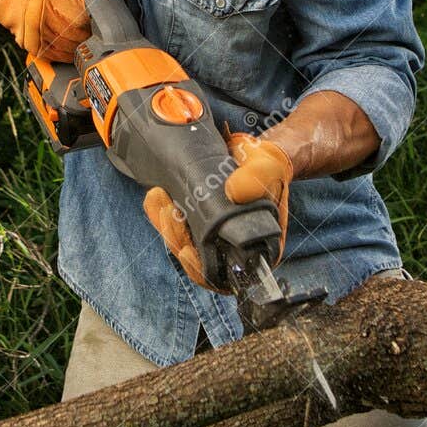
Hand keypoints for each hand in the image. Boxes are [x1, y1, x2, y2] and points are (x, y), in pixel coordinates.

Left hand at [143, 132, 292, 291]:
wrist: (258, 151)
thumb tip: (233, 192)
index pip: (223, 275)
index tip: (185, 250)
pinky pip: (173, 223)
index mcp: (253, 249)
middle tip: (168, 212)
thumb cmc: (269, 167)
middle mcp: (230, 246)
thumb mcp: (271, 168)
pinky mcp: (195, 217)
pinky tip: (156, 195)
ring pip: (181, 242)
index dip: (199, 269)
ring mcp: (210, 233)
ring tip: (159, 197)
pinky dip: (160, 212)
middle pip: (195, 259)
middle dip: (176, 239)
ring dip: (165, 225)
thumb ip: (258, 179)